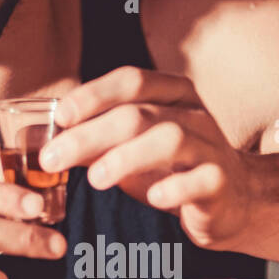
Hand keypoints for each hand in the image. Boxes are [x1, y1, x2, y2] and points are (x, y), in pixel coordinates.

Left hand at [39, 66, 252, 250]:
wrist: (232, 199)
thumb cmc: (170, 167)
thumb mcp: (128, 147)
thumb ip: (93, 140)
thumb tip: (46, 142)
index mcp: (171, 93)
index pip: (131, 80)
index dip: (93, 95)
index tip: (60, 116)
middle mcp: (193, 113)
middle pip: (138, 113)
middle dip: (90, 135)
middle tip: (52, 158)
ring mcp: (211, 146)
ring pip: (170, 138)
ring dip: (126, 157)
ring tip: (94, 179)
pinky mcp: (222, 182)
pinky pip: (201, 179)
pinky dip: (176, 187)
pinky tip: (153, 199)